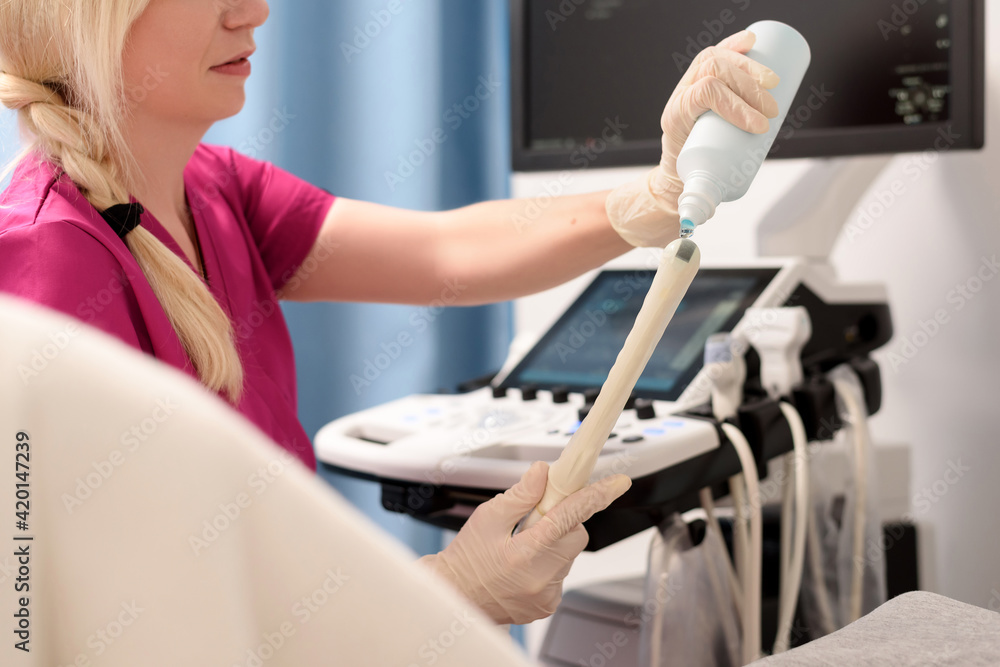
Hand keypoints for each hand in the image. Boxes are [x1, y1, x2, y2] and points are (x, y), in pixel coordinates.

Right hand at [418, 461, 630, 624]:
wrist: (456, 597)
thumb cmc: (466, 559)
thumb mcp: (487, 517)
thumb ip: (520, 496)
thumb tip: (542, 474)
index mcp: (524, 554)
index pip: (569, 516)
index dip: (595, 496)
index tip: (617, 483)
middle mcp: (541, 579)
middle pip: (576, 535)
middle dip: (563, 521)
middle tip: (535, 520)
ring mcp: (546, 596)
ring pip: (569, 555)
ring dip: (554, 543)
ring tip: (521, 546)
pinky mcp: (547, 605)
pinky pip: (561, 573)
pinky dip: (549, 563)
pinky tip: (523, 565)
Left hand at [607, 30, 779, 247]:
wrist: (676, 173)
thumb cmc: (687, 185)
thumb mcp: (690, 192)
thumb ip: (695, 208)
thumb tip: (698, 222)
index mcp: (675, 117)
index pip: (703, 94)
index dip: (734, 104)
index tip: (760, 128)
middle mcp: (681, 96)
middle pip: (714, 71)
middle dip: (749, 86)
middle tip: (773, 111)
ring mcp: (691, 84)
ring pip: (717, 59)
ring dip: (749, 66)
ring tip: (775, 84)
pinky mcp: (706, 79)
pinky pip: (719, 54)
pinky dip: (736, 46)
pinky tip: (752, 42)